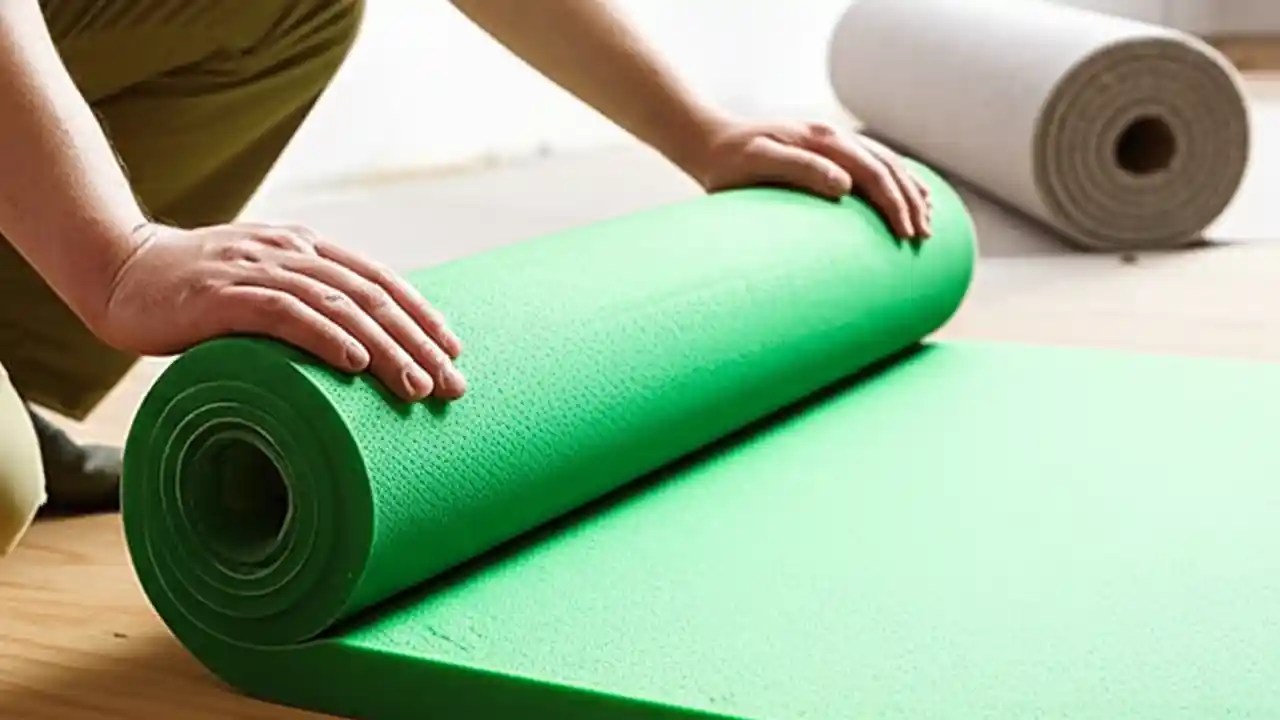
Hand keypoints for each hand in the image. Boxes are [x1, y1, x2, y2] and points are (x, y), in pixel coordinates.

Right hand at [95, 222, 465, 402]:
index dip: (422, 315)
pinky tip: (355, 363)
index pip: (380, 281)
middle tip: (451, 386)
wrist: (118, 271)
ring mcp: (259, 269)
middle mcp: (292, 252)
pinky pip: (287, 314)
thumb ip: (305, 307)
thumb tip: (358, 358)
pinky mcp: (225, 293)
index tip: (454, 352)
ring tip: (417, 387)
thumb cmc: (196, 293)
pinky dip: (327, 338)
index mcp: (308, 249)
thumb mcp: (263, 289)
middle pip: (372, 297)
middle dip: (418, 343)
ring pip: (340, 307)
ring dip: (386, 349)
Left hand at [689, 119, 932, 239]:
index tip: (907, 234)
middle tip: (922, 238)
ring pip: (886, 163)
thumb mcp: (755, 163)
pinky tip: (907, 194)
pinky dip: (895, 179)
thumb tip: (845, 184)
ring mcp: (831, 141)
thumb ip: (799, 168)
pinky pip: (872, 162)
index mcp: (822, 140)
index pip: (874, 172)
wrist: (708, 141)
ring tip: (926, 221)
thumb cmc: (726, 161)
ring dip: (909, 191)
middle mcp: (832, 136)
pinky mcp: (826, 150)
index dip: (895, 203)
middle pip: (887, 167)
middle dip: (910, 202)